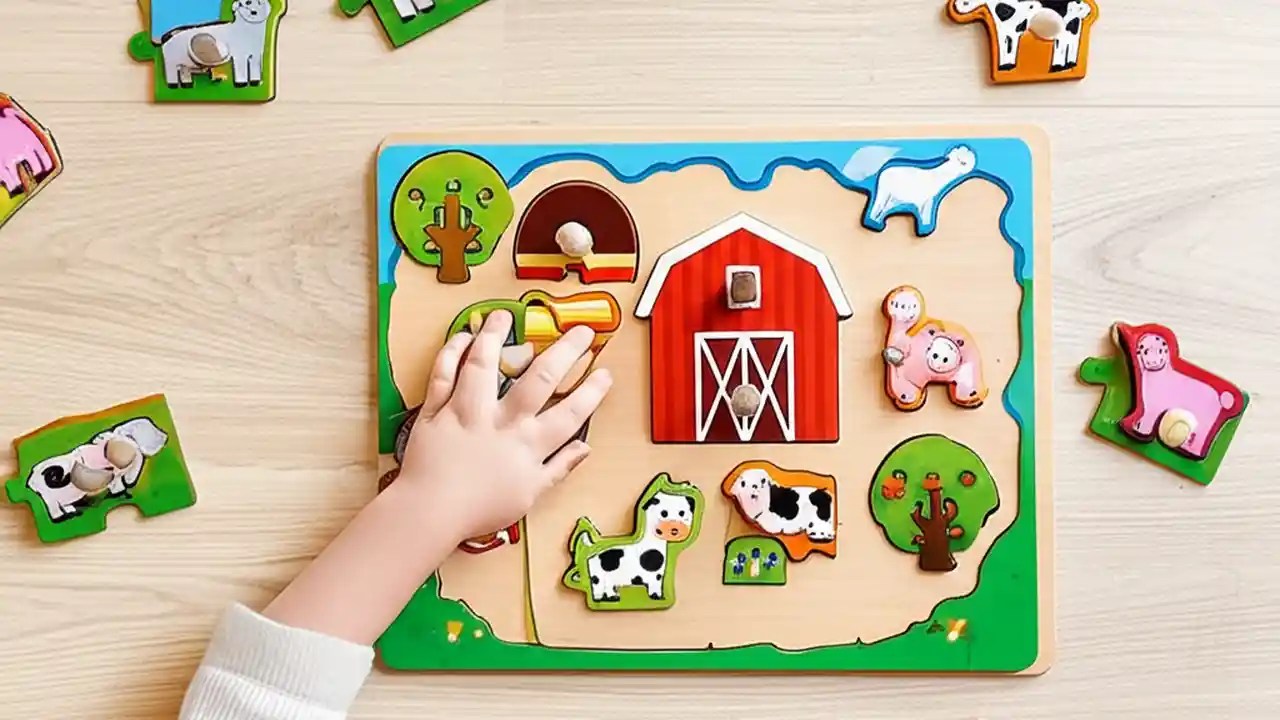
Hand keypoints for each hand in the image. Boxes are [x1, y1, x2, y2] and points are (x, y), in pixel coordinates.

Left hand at [397, 310, 612, 542]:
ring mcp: (468, 411)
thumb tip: (585, 448)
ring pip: (484, 365)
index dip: (592, 391)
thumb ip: (559, 468)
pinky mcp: (437, 409)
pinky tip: (463, 337)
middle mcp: (502, 422)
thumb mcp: (529, 496)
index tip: (604, 373)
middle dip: (564, 351)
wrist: (430, 513)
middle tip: (580, 331)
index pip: (571, 413)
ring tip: (505, 315)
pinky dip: (452, 353)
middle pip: (539, 378)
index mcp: (528, 445)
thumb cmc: (479, 510)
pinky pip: (443, 374)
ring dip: (495, 336)